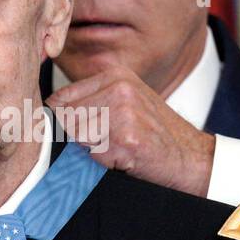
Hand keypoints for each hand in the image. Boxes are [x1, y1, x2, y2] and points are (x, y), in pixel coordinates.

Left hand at [46, 66, 214, 196]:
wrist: (193, 158)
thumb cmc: (155, 134)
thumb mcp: (126, 104)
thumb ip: (92, 101)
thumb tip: (46, 114)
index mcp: (115, 75)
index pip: (61, 98)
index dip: (60, 122)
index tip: (72, 136)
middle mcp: (119, 87)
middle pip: (65, 118)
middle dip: (75, 139)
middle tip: (102, 147)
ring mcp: (124, 111)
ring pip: (76, 137)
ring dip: (90, 152)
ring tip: (116, 151)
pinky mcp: (127, 137)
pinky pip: (93, 155)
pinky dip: (104, 164)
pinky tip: (125, 159)